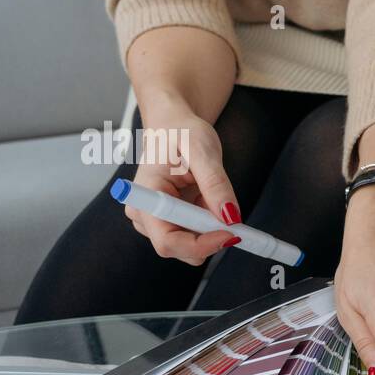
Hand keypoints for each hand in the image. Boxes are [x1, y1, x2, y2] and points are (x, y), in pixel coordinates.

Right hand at [125, 94, 241, 264]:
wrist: (173, 126)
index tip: (230, 233)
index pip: (167, 240)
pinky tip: (207, 201)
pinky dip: (209, 224)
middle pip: (180, 249)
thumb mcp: (202, 151)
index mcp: (145, 196)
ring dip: (210, 229)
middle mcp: (144, 214)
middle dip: (210, 237)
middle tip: (230, 213)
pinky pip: (195, 235)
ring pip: (191, 246)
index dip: (201, 245)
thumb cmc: (180, 132)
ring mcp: (155, 221)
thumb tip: (230, 216)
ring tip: (211, 196)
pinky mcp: (168, 222)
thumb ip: (215, 184)